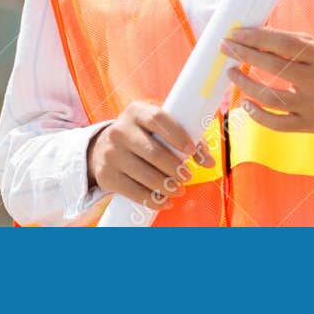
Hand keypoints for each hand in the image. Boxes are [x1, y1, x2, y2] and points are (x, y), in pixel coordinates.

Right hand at [88, 100, 213, 208]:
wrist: (103, 149)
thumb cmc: (142, 136)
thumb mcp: (156, 129)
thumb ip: (183, 138)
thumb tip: (210, 162)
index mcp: (136, 112)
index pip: (158, 118)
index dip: (177, 134)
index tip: (191, 150)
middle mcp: (120, 130)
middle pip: (153, 152)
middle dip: (174, 168)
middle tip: (188, 177)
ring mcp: (110, 153)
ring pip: (144, 174)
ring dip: (166, 186)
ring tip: (179, 190)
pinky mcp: (106, 175)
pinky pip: (132, 191)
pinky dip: (152, 199)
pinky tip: (164, 202)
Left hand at [220, 26, 313, 148]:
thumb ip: (293, 42)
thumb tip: (258, 34)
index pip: (282, 44)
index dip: (255, 38)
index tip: (235, 34)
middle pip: (273, 67)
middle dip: (244, 55)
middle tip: (226, 48)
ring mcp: (312, 106)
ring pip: (270, 97)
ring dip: (245, 84)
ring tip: (232, 73)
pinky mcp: (309, 126)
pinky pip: (277, 123)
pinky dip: (258, 115)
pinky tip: (246, 104)